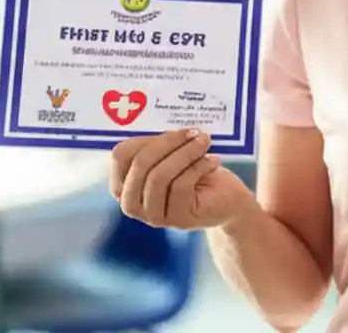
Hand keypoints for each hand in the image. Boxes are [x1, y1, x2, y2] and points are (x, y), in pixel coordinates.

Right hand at [110, 129, 253, 229]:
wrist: (226, 201)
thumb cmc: (195, 174)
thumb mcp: (172, 156)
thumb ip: (158, 145)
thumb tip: (161, 129)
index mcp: (124, 185)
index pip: (121, 156)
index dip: (145, 138)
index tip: (172, 130)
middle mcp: (132, 205)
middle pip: (140, 165)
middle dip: (168, 143)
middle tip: (193, 132)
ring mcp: (153, 216)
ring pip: (159, 177)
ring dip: (185, 153)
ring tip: (204, 142)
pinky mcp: (177, 219)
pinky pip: (180, 187)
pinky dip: (198, 167)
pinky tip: (213, 161)